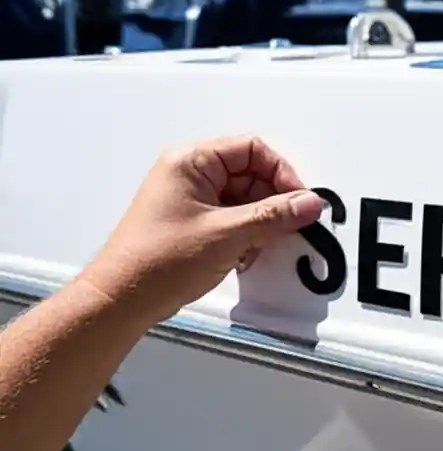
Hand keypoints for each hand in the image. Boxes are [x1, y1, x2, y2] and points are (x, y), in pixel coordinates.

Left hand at [79, 136, 324, 324]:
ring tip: (258, 249)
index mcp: (191, 162)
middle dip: (272, 204)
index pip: (251, 150)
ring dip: (260, 224)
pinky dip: (247, 236)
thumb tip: (312, 203)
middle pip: (251, 175)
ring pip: (245, 200)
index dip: (281, 173)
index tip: (299, 203)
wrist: (121, 300)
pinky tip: (244, 258)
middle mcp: (190, 174)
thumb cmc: (162, 260)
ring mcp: (191, 200)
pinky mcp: (193, 224)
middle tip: (287, 230)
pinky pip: (233, 219)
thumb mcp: (227, 235)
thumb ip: (274, 216)